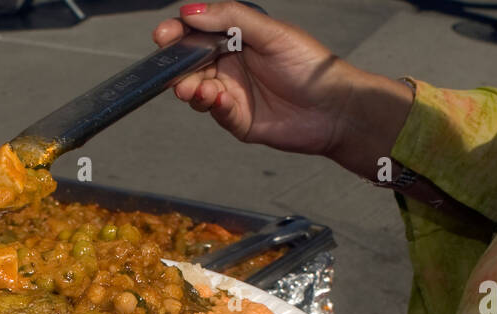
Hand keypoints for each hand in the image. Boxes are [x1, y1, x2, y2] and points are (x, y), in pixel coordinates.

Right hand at [152, 2, 413, 176]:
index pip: (198, 33)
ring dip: (193, 89)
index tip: (163, 36)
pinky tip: (220, 100)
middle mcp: (232, 66)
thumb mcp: (271, 32)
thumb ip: (230, 18)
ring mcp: (233, 94)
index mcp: (237, 40)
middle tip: (175, 73)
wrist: (333, 108)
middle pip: (192, 65)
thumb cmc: (310, 66)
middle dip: (179, 68)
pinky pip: (216, 112)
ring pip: (198, 91)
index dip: (178, 34)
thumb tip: (191, 11)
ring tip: (199, 89)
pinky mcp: (238, 120)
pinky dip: (213, 106)